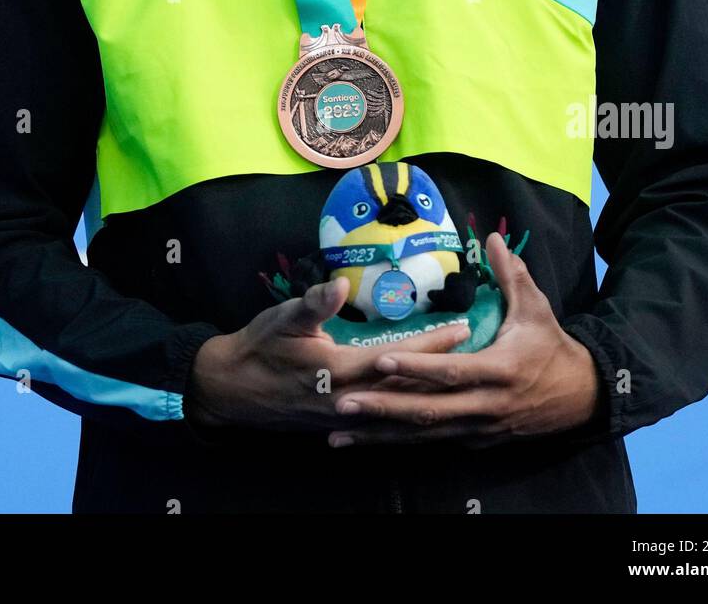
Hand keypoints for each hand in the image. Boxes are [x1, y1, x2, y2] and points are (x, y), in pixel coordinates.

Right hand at [183, 276, 469, 435]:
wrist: (230, 389)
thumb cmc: (258, 346)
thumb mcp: (281, 318)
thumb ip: (314, 303)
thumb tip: (340, 285)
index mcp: (338, 371)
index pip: (396, 357)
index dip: (429, 343)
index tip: (461, 327)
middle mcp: (347, 400)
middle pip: (406, 386)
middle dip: (443, 368)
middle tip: (477, 350)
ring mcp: (344, 416)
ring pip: (398, 407)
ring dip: (430, 389)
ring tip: (462, 373)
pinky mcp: (340, 423)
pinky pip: (383, 419)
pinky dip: (408, 409)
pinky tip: (427, 403)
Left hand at [326, 232, 602, 447]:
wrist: (581, 398)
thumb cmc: (551, 346)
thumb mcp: (536, 308)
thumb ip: (512, 274)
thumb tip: (494, 237)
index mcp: (499, 370)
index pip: (450, 371)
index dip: (415, 367)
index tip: (380, 359)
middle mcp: (485, 406)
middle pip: (427, 411)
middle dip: (383, 408)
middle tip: (342, 403)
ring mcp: (478, 429)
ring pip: (424, 434)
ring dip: (381, 435)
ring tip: (338, 435)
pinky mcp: (475, 441)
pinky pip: (433, 442)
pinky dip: (400, 443)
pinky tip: (368, 443)